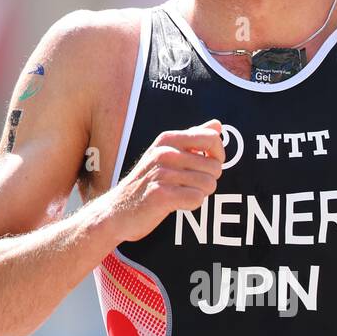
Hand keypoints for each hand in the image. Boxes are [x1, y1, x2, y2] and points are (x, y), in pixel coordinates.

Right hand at [111, 119, 224, 242]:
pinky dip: (191, 205)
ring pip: (208, 184)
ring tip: (182, 193)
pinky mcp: (161, 195)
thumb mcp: (165, 153)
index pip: (211, 138)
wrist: (117, 211)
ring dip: (200, 193)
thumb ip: (193, 138)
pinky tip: (176, 203)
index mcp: (168, 139)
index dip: (218, 154)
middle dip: (209, 179)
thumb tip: (217, 124)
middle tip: (189, 185)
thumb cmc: (146, 182)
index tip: (209, 164)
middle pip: (214, 166)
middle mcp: (165, 153)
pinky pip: (197, 199)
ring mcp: (162, 173)